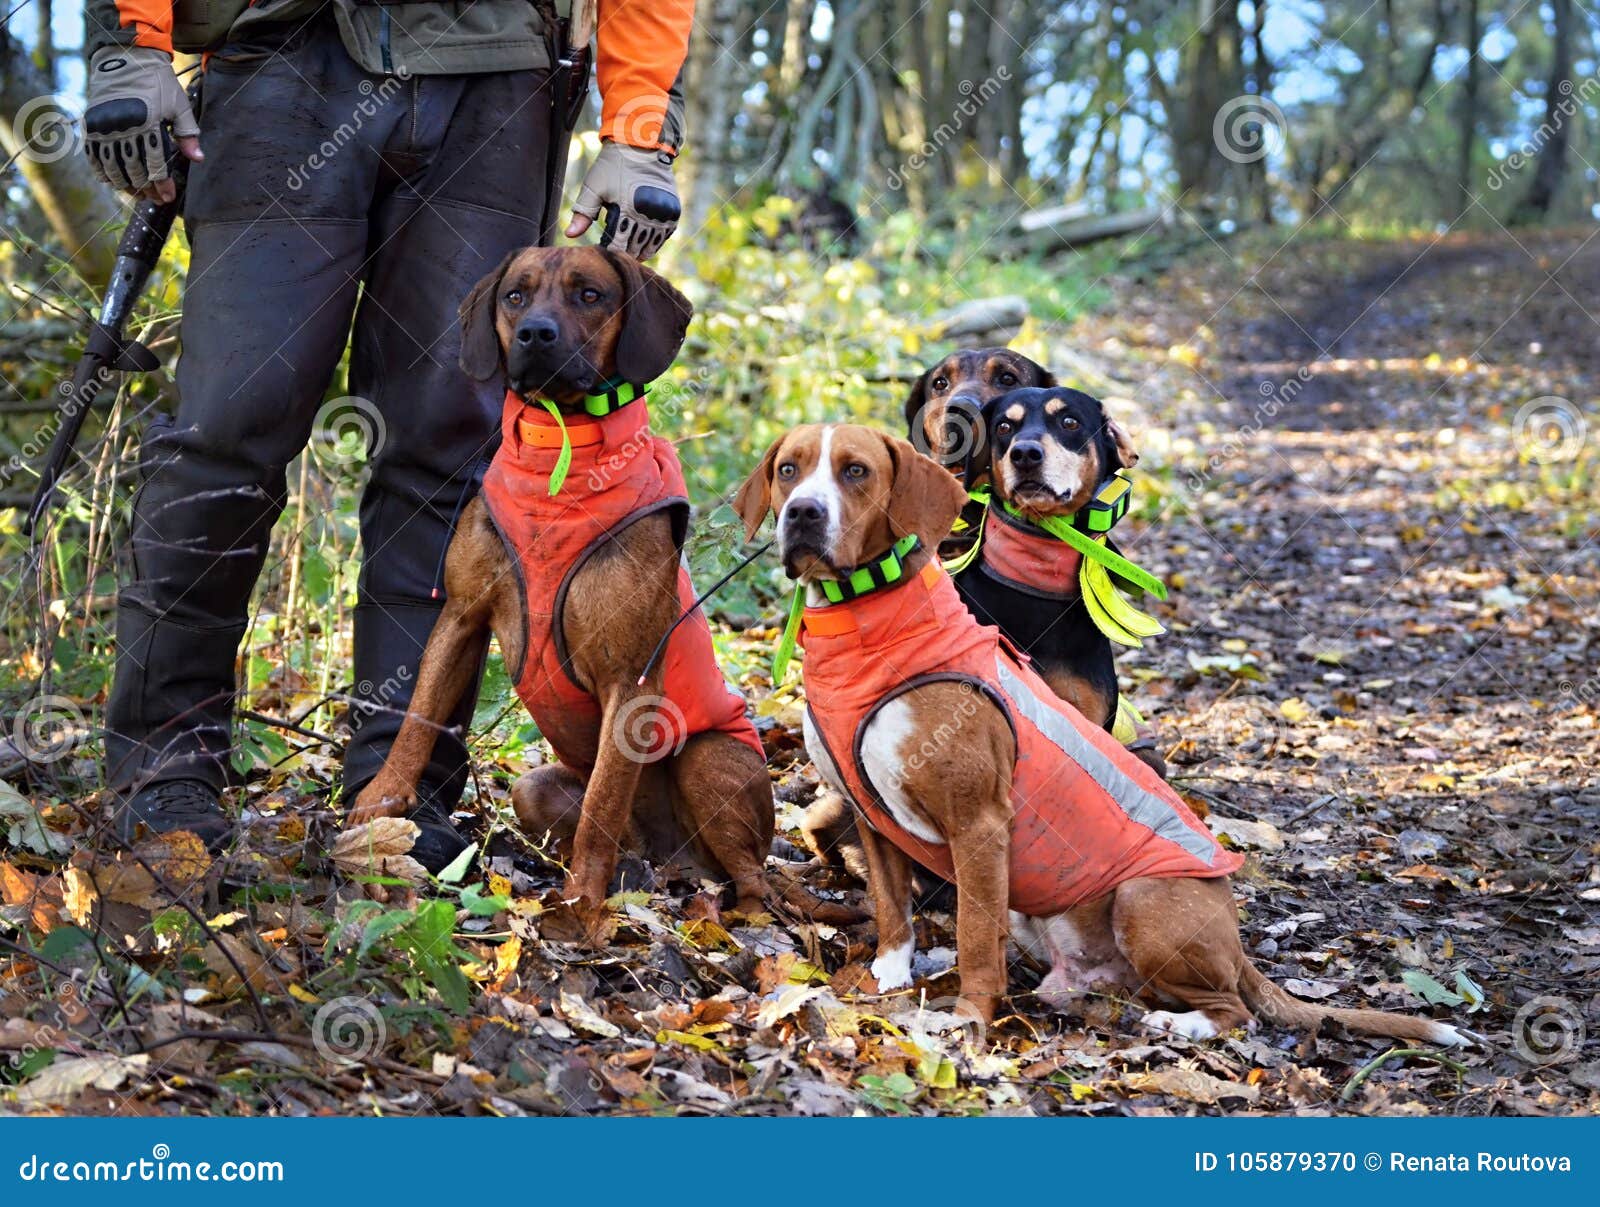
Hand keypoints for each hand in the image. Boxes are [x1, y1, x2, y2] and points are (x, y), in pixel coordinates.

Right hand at [83, 46, 202, 203]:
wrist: (126, 56)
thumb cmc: (158, 81)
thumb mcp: (179, 105)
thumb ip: (188, 133)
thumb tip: (198, 159)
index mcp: (147, 122)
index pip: (155, 163)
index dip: (162, 184)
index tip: (168, 197)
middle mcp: (123, 125)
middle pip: (134, 169)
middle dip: (146, 188)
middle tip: (155, 199)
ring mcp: (104, 125)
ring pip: (112, 165)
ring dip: (124, 184)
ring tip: (136, 194)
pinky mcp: (91, 122)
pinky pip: (92, 154)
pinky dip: (101, 171)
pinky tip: (112, 182)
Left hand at [565, 142, 679, 260]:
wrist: (642, 144)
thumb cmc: (612, 165)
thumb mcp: (593, 186)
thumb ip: (582, 212)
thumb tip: (569, 235)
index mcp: (627, 209)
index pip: (618, 245)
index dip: (609, 250)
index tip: (603, 250)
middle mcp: (648, 214)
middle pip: (635, 247)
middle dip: (625, 253)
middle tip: (616, 256)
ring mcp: (663, 213)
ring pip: (652, 244)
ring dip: (641, 251)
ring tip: (632, 254)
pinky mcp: (673, 210)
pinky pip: (665, 235)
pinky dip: (656, 242)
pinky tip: (646, 244)